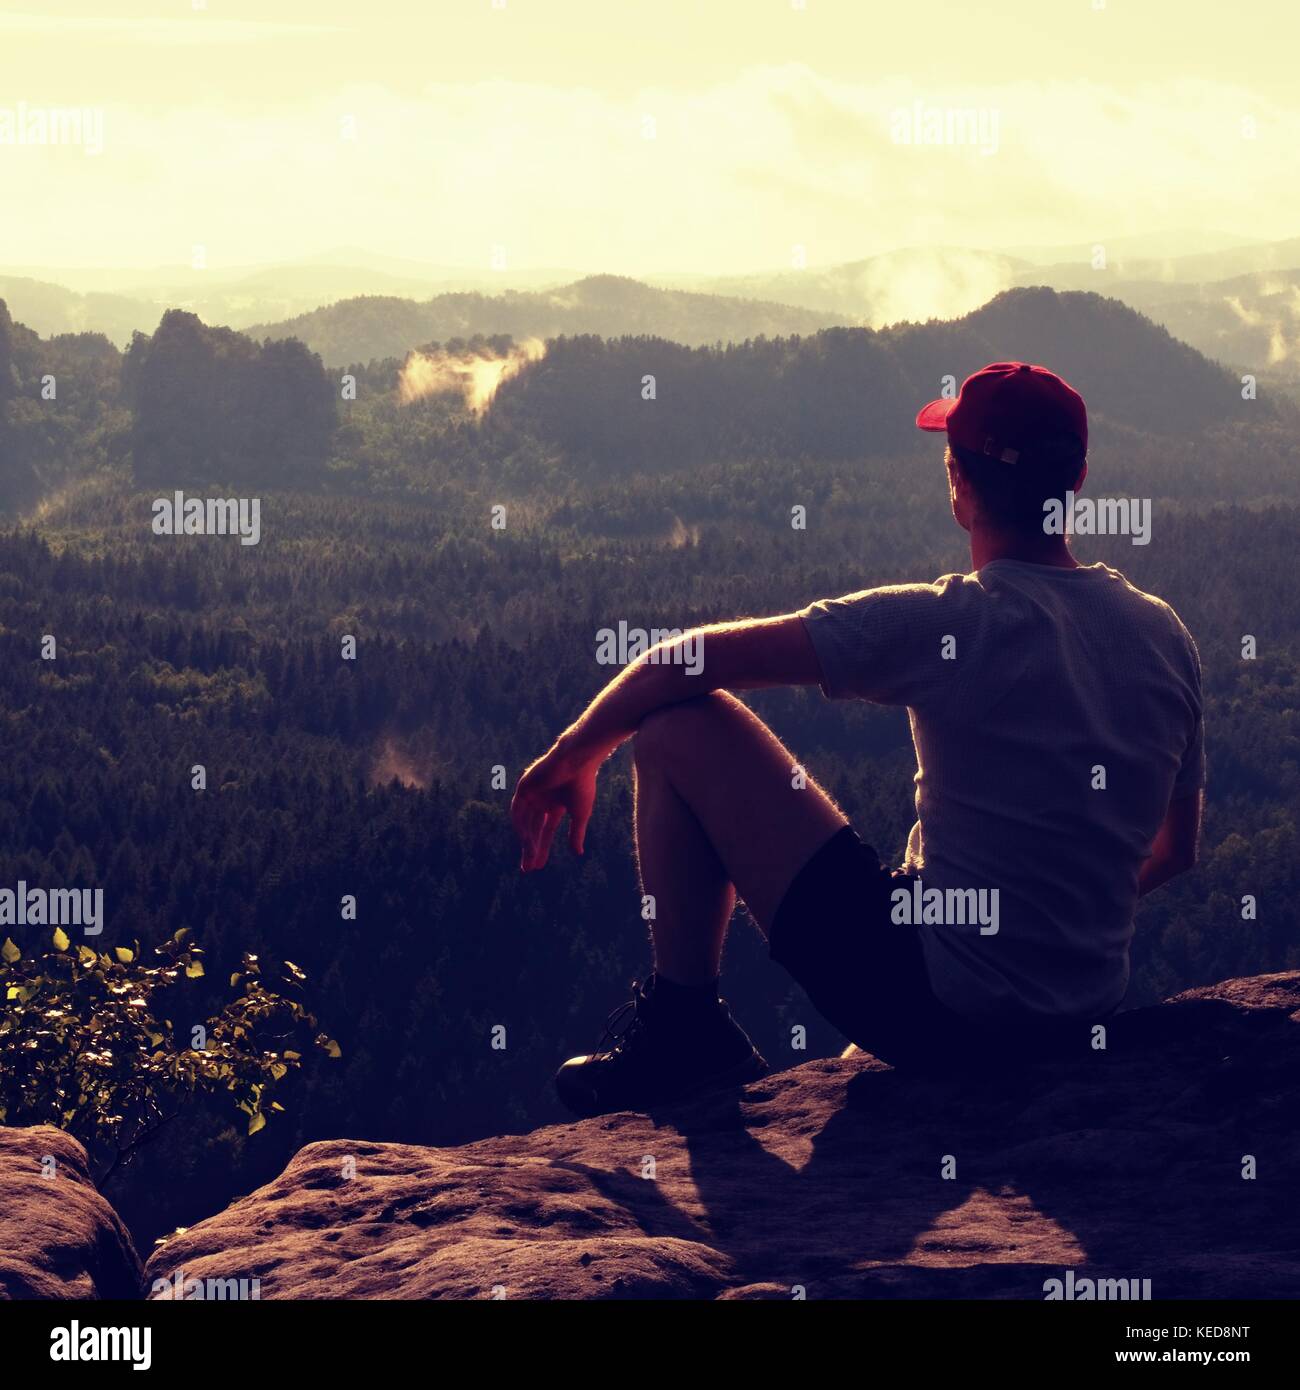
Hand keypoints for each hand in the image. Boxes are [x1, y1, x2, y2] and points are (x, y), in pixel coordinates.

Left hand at [510, 738, 598, 871]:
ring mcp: (532, 794)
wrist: (577, 762)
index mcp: (555, 806)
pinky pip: (518, 810)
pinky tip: (525, 839)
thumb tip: (578, 854)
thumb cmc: (582, 786)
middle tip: (528, 869)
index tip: (538, 866)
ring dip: (527, 840)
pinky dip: (520, 825)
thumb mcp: (580, 815)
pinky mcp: (524, 786)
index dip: (541, 849)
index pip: (545, 832)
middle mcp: (542, 801)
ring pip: (525, 822)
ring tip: (530, 857)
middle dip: (530, 849)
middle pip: (532, 830)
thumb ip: (576, 834)